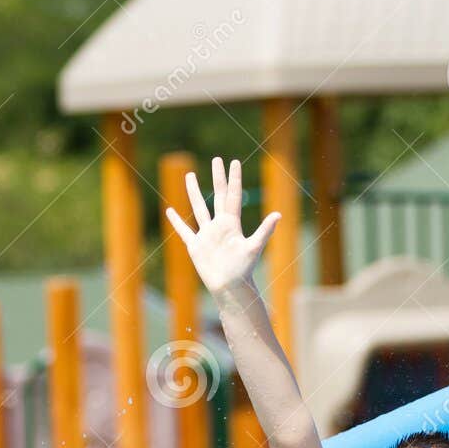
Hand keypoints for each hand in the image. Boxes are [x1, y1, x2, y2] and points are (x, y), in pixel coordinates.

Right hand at [164, 156, 280, 298]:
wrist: (230, 287)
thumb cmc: (243, 270)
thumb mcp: (254, 247)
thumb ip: (265, 230)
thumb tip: (278, 214)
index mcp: (232, 223)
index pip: (232, 195)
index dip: (233, 179)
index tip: (234, 162)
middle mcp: (220, 226)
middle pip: (217, 195)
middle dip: (217, 178)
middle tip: (216, 160)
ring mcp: (207, 234)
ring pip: (199, 208)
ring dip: (194, 192)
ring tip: (190, 175)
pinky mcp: (195, 246)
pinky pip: (184, 230)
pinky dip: (176, 222)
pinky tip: (170, 211)